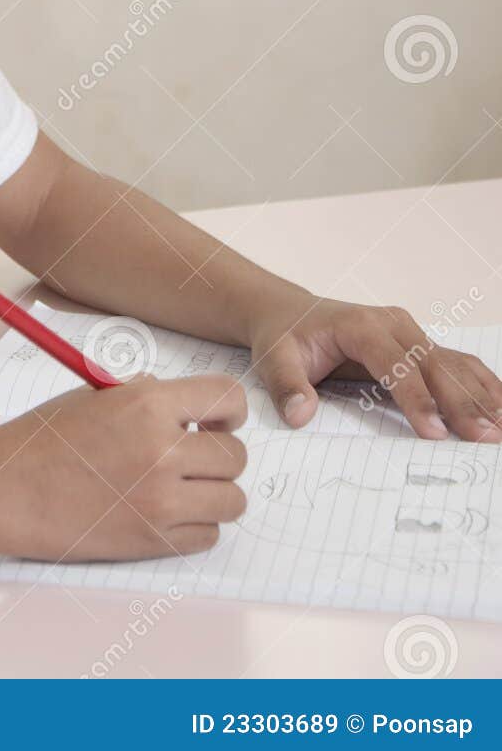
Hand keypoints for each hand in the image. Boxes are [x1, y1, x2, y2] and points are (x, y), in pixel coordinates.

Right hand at [0, 373, 247, 562]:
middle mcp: (162, 451)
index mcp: (148, 404)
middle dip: (218, 455)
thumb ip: (150, 396)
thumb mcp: (99, 396)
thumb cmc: (46, 439)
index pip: (229, 399)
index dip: (228, 411)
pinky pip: (208, 535)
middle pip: (236, 455)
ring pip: (232, 500)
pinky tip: (165, 513)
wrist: (8, 490)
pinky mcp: (154, 541)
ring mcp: (161, 501)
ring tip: (181, 487)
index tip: (216, 421)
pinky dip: (195, 526)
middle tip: (190, 456)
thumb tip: (190, 407)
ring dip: (213, 493)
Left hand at [249, 291, 501, 441]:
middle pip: (434, 365)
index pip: (395, 365)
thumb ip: (286, 385)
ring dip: (481, 396)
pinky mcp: (419, 346)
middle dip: (462, 404)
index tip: (435, 433)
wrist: (289, 312)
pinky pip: (456, 364)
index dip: (417, 399)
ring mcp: (411, 333)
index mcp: (361, 326)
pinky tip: (500, 407)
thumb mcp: (272, 357)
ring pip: (454, 364)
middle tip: (486, 439)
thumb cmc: (284, 336)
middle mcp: (394, 325)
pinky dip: (481, 385)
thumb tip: (300, 415)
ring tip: (501, 429)